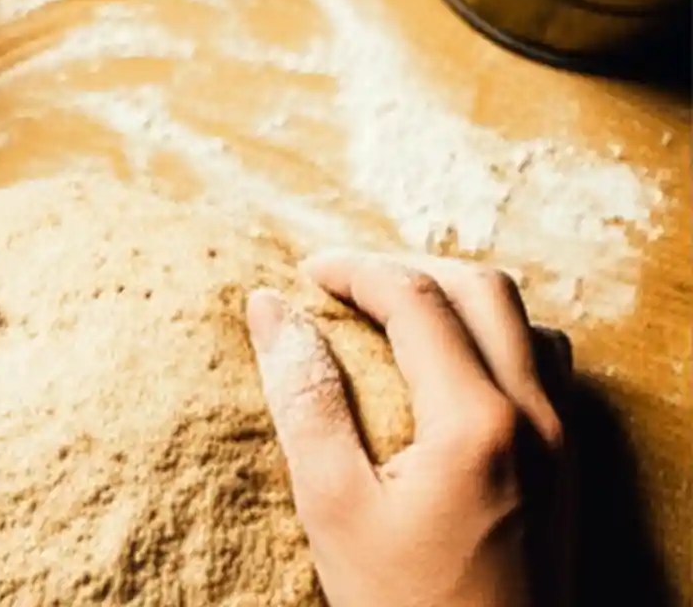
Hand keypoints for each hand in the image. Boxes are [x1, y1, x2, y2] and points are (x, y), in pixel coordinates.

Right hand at [247, 250, 572, 606]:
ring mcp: (563, 441)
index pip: (417, 300)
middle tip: (346, 284)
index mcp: (477, 421)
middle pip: (483, 289)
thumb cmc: (403, 605)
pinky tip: (449, 370)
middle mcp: (537, 417)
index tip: (305, 275)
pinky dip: (494, 338)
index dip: (355, 271)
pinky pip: (545, 366)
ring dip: (457, 299)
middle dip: (408, 269)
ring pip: (524, 322)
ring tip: (394, 316)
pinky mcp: (569, 467)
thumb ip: (305, 399)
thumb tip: (273, 311)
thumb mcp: (333, 506)